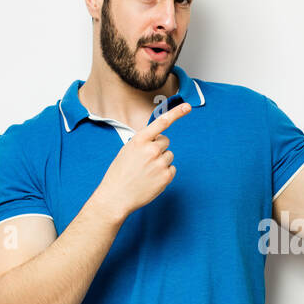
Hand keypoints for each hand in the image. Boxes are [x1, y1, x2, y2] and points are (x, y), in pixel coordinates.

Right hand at [93, 102, 190, 218]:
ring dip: (161, 161)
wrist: (116, 196)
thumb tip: (158, 140)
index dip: (176, 113)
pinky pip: (172, 168)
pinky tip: (152, 179)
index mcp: (139, 140)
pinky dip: (164, 173)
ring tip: (146, 171)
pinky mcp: (166, 176)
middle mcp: (151, 149)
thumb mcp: (127, 150)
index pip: (161, 122)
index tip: (187, 107)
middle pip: (166, 142)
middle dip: (158, 148)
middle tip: (145, 161)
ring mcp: (160, 163)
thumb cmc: (119, 173)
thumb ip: (143, 142)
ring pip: (169, 156)